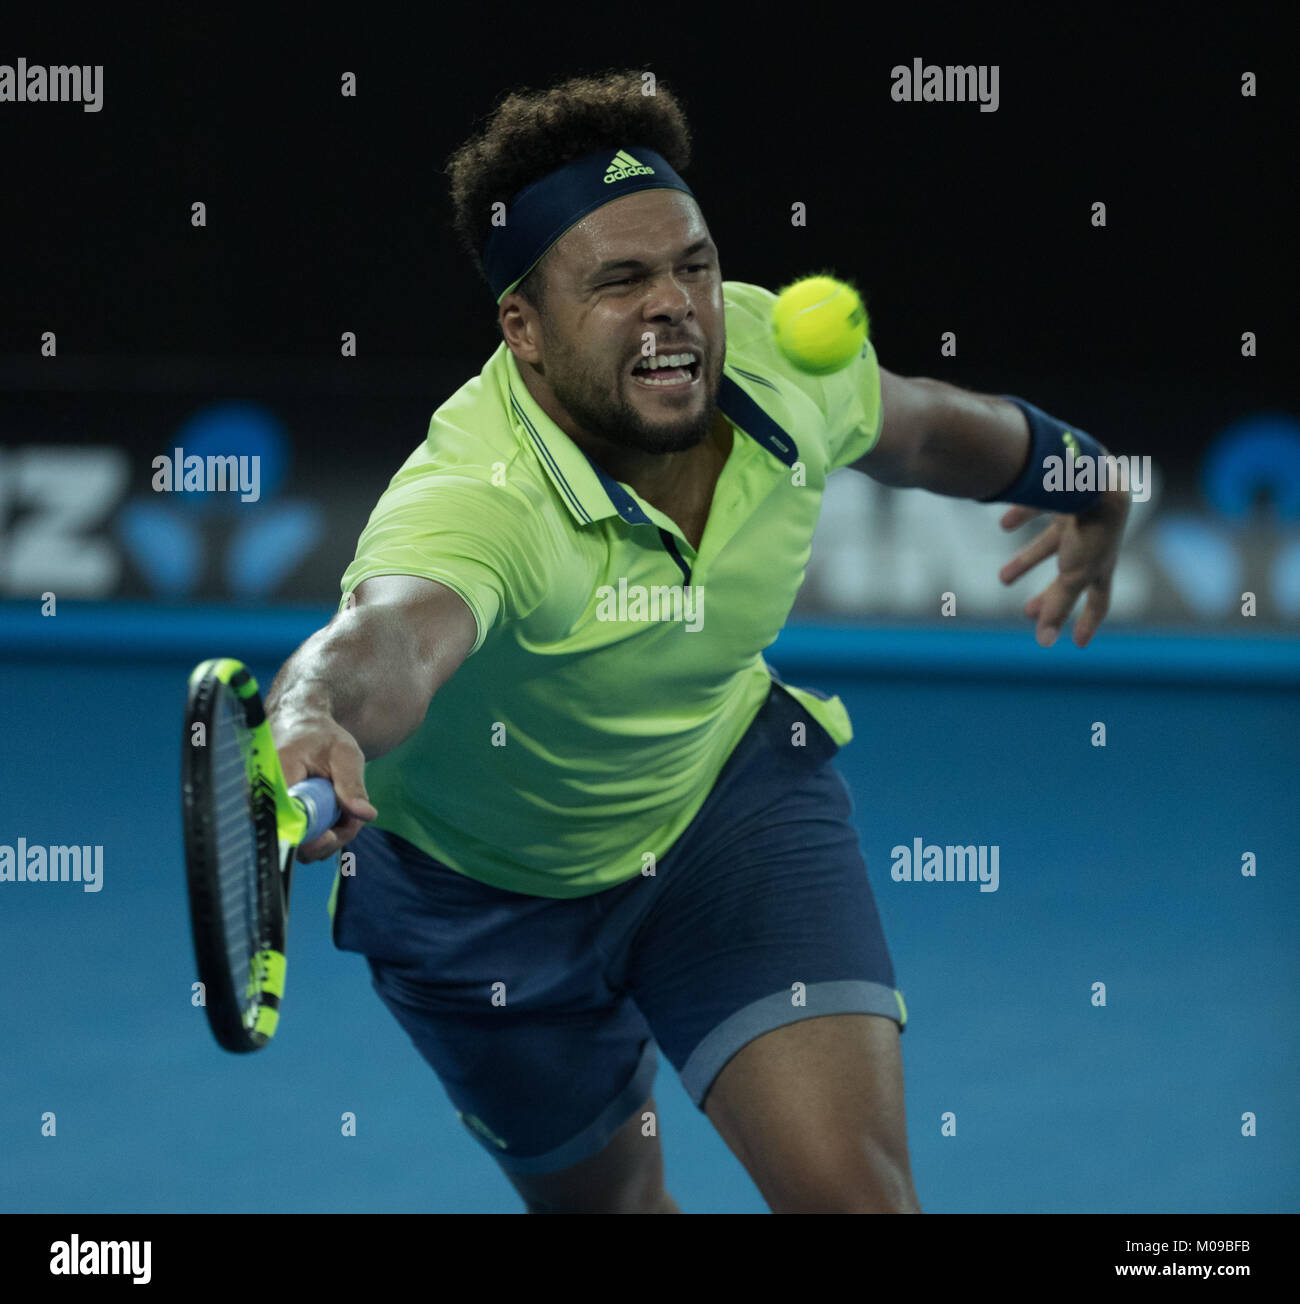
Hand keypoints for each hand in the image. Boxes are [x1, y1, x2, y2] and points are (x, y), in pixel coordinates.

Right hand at [269, 710, 377, 862]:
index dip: (310, 835)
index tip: (333, 834)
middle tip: (351, 820)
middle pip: (294, 841)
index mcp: (277, 775)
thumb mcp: (345, 753)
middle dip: (330, 838)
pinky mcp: (279, 821)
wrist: (302, 730)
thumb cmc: (322, 738)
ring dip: (332, 837)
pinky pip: (304, 841)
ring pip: (301, 847)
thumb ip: (352, 783)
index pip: (284, 818)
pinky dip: (326, 835)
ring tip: (346, 811)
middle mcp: (265, 799)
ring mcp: (271, 813)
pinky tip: (337, 816)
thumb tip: (366, 815)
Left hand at [997, 489, 1130, 647]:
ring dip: (1026, 562)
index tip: (1077, 644)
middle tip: (1026, 612)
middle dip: (1048, 595)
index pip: (1100, 600)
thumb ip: (1057, 607)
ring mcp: (1077, 516)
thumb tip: (1044, 643)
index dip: (1088, 622)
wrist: (1090, 475)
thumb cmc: (1089, 529)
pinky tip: (1003, 524)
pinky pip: (1039, 507)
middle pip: (1068, 574)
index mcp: (1104, 563)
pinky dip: (1021, 517)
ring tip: (1002, 579)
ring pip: (1049, 544)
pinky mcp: (1061, 493)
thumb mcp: (1072, 574)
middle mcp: (1093, 541)